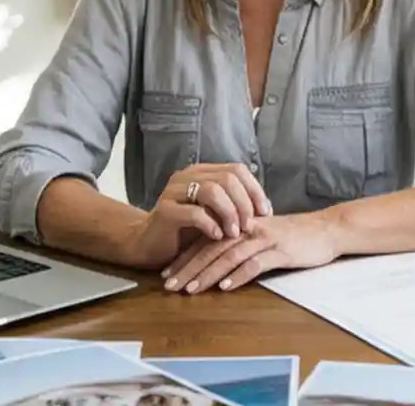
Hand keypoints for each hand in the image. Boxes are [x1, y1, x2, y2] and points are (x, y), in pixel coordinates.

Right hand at [122, 162, 270, 269]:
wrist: (149, 244)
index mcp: (201, 172)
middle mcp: (187, 176)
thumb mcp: (214, 215)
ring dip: (229, 213)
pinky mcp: (164, 211)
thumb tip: (265, 208)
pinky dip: (210, 225)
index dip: (254, 189)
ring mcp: (174, 191)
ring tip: (234, 232)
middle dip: (244, 203)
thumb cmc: (186, 231)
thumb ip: (234, 206)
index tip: (265, 212)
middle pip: (227, 178)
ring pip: (212, 191)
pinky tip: (217, 236)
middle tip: (249, 225)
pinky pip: (194, 213)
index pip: (236, 170)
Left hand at [161, 212, 340, 294]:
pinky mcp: (280, 250)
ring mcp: (264, 239)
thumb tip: (217, 259)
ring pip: (229, 256)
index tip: (167, 272)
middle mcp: (248, 229)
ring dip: (207, 273)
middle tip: (169, 284)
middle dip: (188, 267)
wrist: (327, 229)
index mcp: (241, 225)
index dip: (185, 257)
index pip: (206, 240)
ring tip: (191, 289)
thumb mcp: (263, 235)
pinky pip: (255, 263)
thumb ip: (241, 243)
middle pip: (211, 248)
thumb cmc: (295, 235)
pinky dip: (238, 276)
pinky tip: (226, 287)